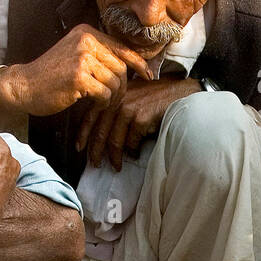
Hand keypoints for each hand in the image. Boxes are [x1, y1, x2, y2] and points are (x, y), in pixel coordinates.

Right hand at [0, 23, 151, 117]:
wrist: (24, 86)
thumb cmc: (52, 75)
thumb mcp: (76, 56)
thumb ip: (99, 55)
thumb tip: (133, 65)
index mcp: (86, 32)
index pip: (121, 47)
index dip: (138, 63)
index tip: (149, 75)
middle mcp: (85, 41)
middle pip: (121, 67)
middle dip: (121, 87)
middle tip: (111, 98)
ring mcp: (82, 58)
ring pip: (115, 82)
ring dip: (111, 97)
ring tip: (99, 101)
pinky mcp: (78, 77)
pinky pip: (105, 93)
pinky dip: (102, 103)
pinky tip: (92, 103)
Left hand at [76, 77, 199, 169]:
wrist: (181, 93)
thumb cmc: (158, 96)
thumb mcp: (134, 96)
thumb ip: (119, 107)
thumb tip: (107, 132)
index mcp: (114, 94)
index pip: (92, 114)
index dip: (83, 133)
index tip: (78, 147)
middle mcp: (118, 100)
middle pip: (100, 130)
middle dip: (95, 150)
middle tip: (94, 163)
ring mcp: (129, 108)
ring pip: (115, 140)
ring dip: (114, 157)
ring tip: (115, 166)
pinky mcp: (140, 118)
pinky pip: (131, 142)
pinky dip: (133, 151)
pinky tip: (135, 155)